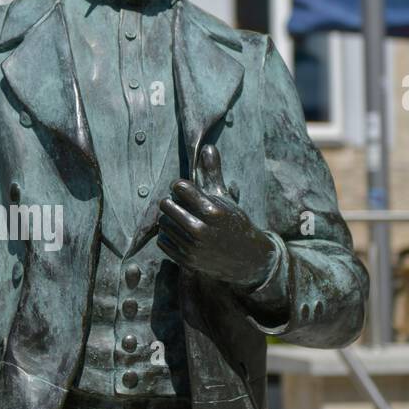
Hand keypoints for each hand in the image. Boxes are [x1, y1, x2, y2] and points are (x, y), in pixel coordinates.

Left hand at [157, 144, 276, 289]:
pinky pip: (162, 241)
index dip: (179, 186)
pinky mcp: (187, 261)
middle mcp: (201, 229)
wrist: (246, 258)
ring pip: (163, 223)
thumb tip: (207, 147)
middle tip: (179, 203)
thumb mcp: (225, 197)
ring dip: (168, 218)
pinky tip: (178, 233)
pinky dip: (167, 235)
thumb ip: (213, 172)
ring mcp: (193, 247)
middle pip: (166, 205)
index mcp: (212, 210)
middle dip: (171, 201)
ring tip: (180, 218)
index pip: (180, 188)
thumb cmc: (233, 221)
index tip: (183, 189)